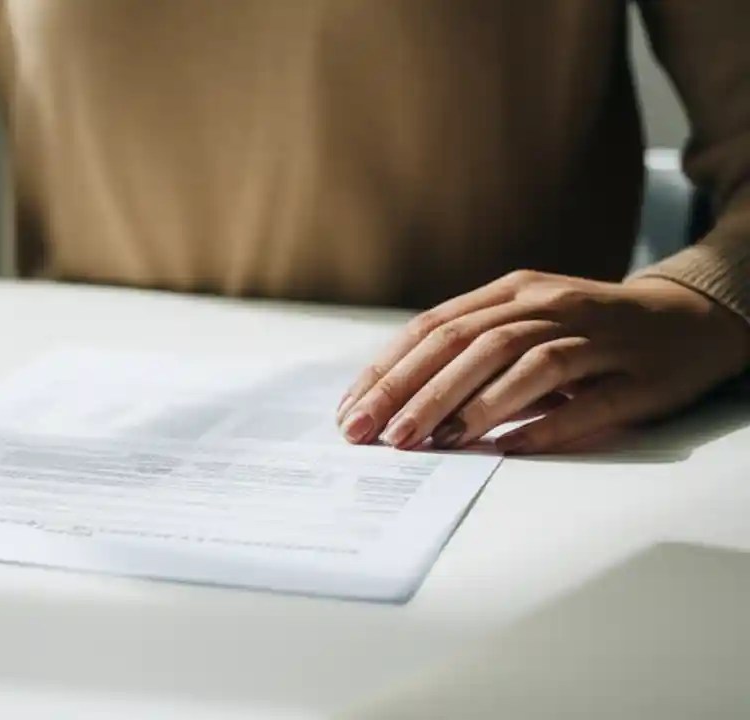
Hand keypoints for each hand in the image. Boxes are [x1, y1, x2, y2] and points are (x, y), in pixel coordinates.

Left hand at [335, 270, 749, 453]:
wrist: (688, 319)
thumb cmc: (588, 330)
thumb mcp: (524, 324)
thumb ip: (469, 351)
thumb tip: (396, 400)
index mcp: (512, 291)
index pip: (434, 326)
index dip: (389, 369)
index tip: (352, 411)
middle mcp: (548, 304)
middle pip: (469, 343)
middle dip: (414, 390)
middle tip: (375, 434)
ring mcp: (595, 334)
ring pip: (523, 363)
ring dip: (470, 404)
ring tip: (428, 441)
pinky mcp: (637, 372)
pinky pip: (587, 396)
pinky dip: (545, 422)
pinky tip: (510, 448)